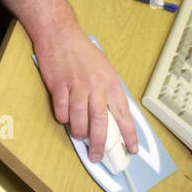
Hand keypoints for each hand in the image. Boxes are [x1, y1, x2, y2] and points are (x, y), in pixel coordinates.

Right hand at [34, 25, 137, 161]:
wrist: (61, 34)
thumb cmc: (83, 53)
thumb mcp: (104, 69)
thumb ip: (108, 92)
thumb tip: (112, 117)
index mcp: (111, 82)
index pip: (124, 113)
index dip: (129, 134)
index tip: (132, 149)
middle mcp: (96, 85)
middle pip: (101, 121)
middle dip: (100, 143)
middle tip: (98, 156)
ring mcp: (77, 85)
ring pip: (80, 119)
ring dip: (79, 132)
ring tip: (80, 135)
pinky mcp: (59, 85)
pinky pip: (62, 110)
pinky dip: (63, 117)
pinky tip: (65, 115)